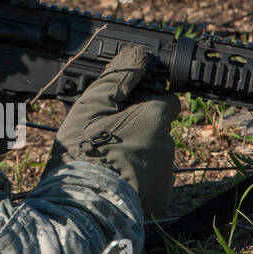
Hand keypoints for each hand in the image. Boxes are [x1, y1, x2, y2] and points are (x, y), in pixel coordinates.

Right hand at [43, 43, 179, 216]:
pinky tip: (116, 178)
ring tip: (108, 159)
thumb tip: (139, 53)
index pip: (167, 99)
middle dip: (139, 129)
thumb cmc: (85, 148)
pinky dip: (139, 178)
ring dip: (138, 154)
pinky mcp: (161, 196)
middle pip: (158, 128)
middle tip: (108, 135)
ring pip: (155, 154)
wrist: (85, 200)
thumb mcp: (92, 104)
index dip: (147, 100)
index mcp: (153, 116)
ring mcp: (166, 172)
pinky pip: (154, 180)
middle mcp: (167, 142)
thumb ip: (119, 76)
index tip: (127, 107)